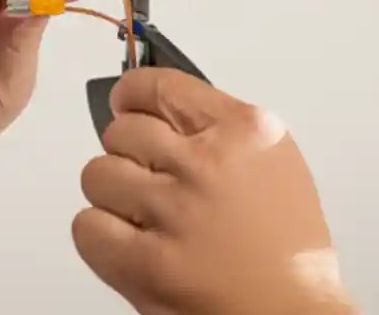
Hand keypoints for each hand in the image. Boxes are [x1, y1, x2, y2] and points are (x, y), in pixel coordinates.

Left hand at [73, 68, 356, 314]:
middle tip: (145, 176)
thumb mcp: (274, 163)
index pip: (159, 86)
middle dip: (127, 153)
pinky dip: (99, 234)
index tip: (126, 102)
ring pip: (97, 174)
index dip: (132, 94)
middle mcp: (208, 165)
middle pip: (122, 130)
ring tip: (141, 214)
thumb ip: (221, 130)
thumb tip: (162, 114)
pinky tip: (128, 241)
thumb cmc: (289, 251)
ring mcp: (175, 212)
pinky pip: (87, 225)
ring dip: (111, 194)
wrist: (291, 314)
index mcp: (244, 132)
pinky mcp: (147, 262)